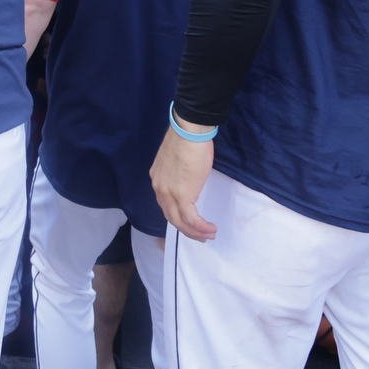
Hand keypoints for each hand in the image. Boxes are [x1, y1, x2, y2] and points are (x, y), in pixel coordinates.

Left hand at [150, 127, 217, 241]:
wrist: (189, 132)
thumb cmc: (187, 141)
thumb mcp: (178, 161)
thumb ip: (179, 173)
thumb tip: (188, 178)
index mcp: (157, 179)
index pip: (165, 204)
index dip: (178, 216)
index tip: (191, 222)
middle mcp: (159, 189)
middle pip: (171, 217)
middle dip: (187, 230)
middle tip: (201, 235)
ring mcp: (169, 193)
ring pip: (180, 222)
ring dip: (195, 232)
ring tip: (209, 235)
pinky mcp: (183, 195)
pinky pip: (191, 219)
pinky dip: (201, 227)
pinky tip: (210, 229)